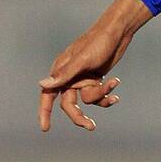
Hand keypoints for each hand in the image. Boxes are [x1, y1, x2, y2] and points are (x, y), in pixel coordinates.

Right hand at [38, 0, 152, 131]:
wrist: (118, 33)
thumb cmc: (98, 42)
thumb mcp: (82, 60)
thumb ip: (64, 75)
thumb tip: (42, 85)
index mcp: (61, 71)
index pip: (48, 95)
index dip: (45, 112)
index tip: (46, 129)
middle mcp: (70, 77)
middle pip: (69, 104)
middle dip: (79, 116)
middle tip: (91, 127)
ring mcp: (83, 79)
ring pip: (87, 100)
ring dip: (101, 97)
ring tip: (113, 87)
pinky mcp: (96, 79)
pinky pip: (98, 97)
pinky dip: (107, 96)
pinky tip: (116, 92)